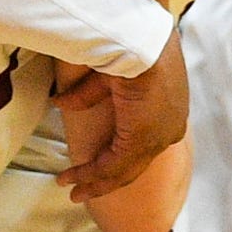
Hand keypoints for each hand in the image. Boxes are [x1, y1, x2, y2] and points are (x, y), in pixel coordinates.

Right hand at [54, 27, 188, 200]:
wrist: (141, 39)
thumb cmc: (132, 44)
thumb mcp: (109, 72)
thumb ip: (87, 93)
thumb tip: (60, 103)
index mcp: (170, 108)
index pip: (147, 139)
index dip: (120, 153)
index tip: (99, 160)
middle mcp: (169, 127)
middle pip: (136, 162)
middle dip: (106, 177)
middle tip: (83, 189)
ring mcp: (158, 138)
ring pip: (124, 171)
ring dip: (95, 182)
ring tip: (73, 192)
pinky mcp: (141, 142)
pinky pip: (113, 168)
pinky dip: (91, 176)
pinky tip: (72, 179)